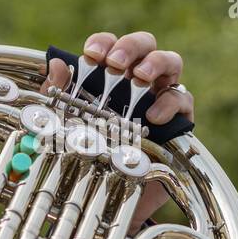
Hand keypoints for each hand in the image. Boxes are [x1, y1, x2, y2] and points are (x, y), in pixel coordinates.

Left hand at [42, 31, 194, 227]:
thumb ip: (59, 94)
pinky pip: (183, 100)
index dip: (103, 42)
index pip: (111, 45)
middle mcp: (139, 80)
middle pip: (145, 44)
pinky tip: (153, 115)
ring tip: (140, 76)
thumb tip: (55, 65)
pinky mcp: (180, 120)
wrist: (110, 196)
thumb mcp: (67, 123)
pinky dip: (169, 103)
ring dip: (156, 63)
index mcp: (112, 75)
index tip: (91, 54)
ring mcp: (162, 96)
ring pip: (171, 62)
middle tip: (115, 62)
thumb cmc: (90, 153)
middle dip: (131, 46)